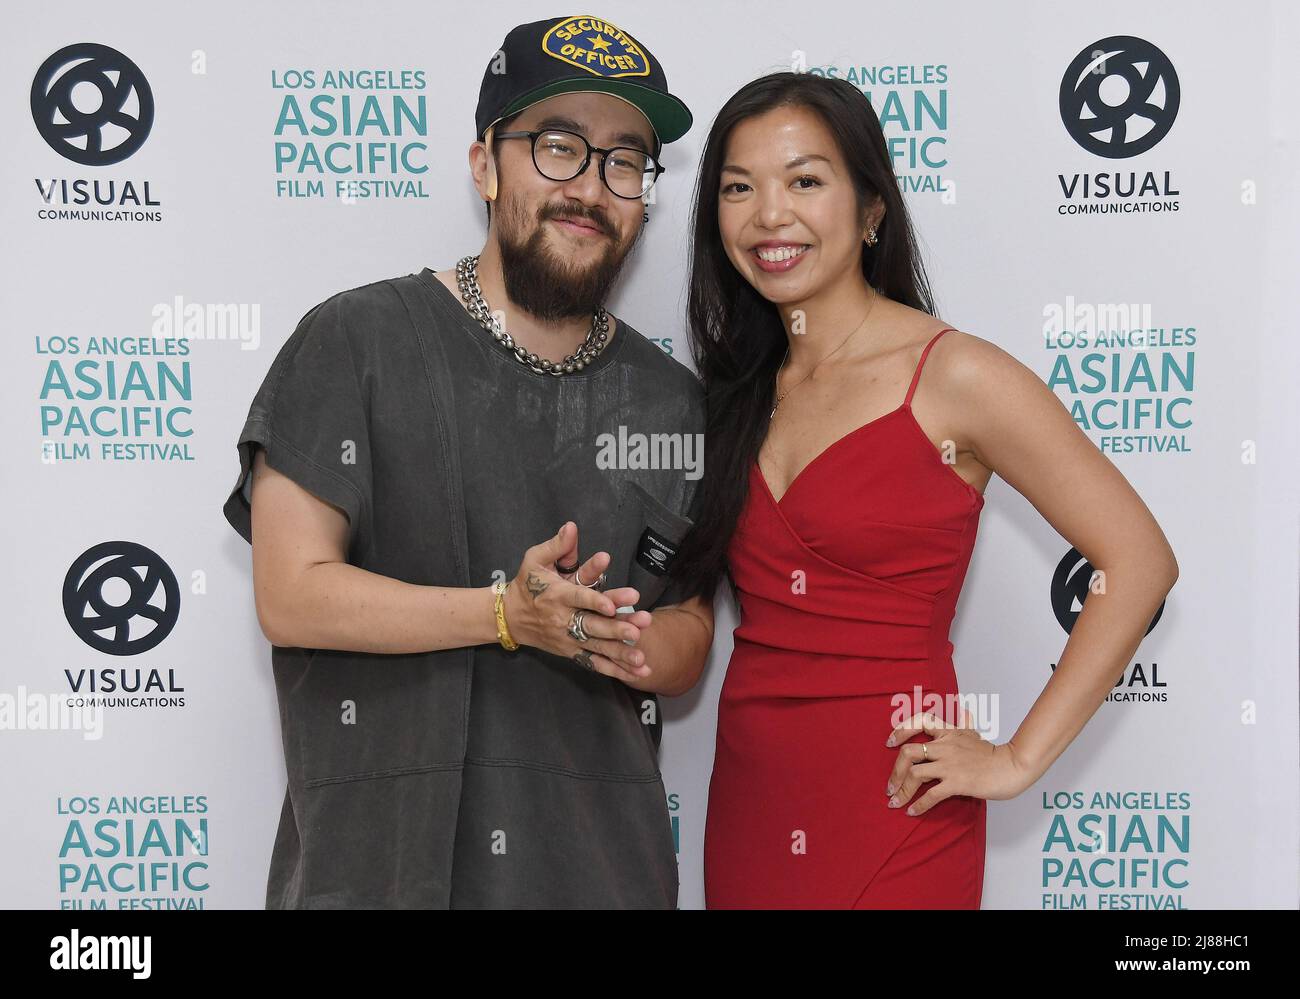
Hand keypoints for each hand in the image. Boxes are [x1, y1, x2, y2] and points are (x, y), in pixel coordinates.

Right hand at [502, 522, 652, 680]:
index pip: (579, 598)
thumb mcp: (534, 560)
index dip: (596, 601)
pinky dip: (616, 670)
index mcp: (556, 595)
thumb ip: (556, 545)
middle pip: (592, 626)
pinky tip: (638, 673)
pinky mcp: (572, 652)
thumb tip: (571, 526)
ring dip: (620, 654)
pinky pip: (595, 663)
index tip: (613, 604)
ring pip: (597, 647)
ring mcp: (568, 639)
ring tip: (642, 658)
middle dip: (616, 628)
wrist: (509, 617)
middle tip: (638, 628)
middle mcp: (563, 619)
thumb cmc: (526, 584)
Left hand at [883, 707, 1031, 815]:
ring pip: (915, 774)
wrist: (1011, 767)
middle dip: (894, 771)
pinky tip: (912, 812)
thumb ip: (964, 725)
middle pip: (908, 752)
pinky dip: (918, 804)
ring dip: (902, 791)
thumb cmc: (994, 754)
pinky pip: (931, 794)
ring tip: (896, 802)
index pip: (920, 721)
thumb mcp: (975, 734)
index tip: (890, 742)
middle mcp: (945, 746)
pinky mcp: (956, 782)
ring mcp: (949, 764)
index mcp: (948, 732)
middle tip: (890, 786)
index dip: (901, 730)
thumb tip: (965, 712)